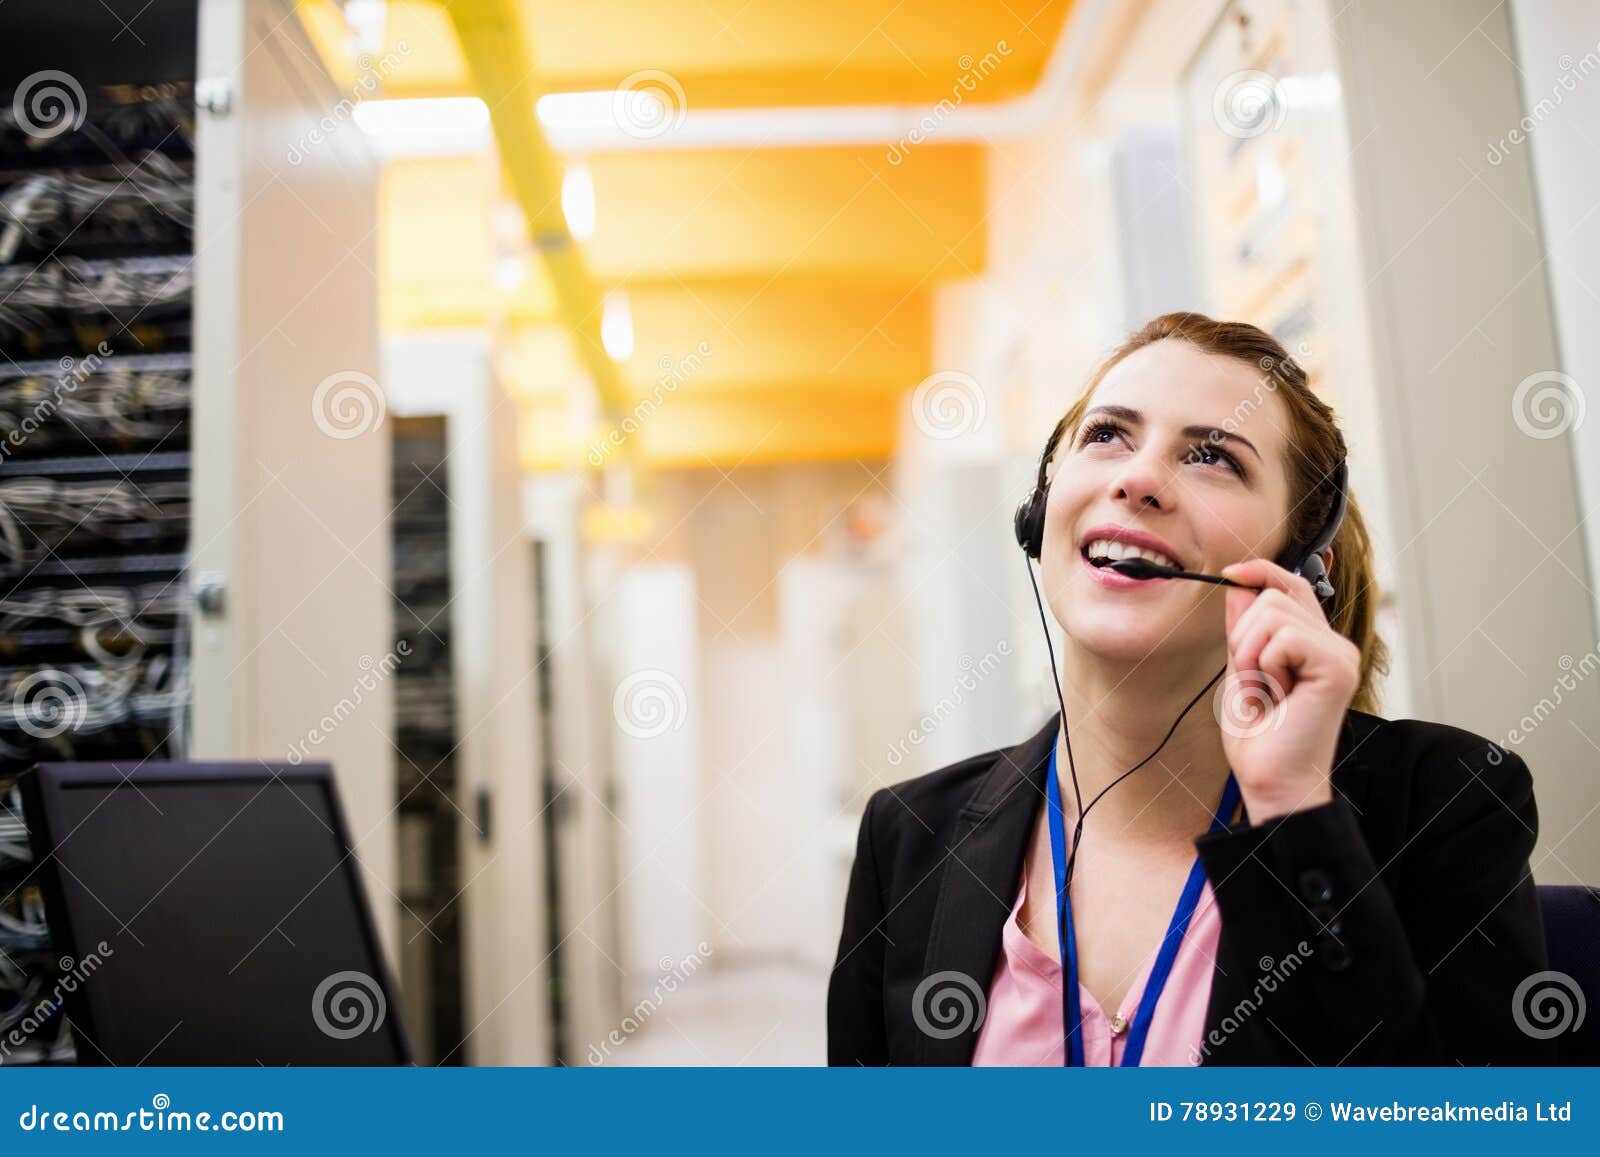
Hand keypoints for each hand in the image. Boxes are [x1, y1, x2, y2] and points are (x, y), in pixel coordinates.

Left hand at [1216, 557, 1359, 822]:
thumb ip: (1243, 629)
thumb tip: (1240, 584)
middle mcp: (1333, 644)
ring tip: (1265, 690)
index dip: (1261, 571)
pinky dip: (1265, 665)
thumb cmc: (1259, 737)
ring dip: (1250, 654)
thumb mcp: (1241, 670)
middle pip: (1274, 595)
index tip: (1230, 574)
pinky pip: (1285, 637)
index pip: (1291, 585)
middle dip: (1243, 637)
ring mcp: (1340, 654)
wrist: (1270, 779)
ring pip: (1274, 612)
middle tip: (1253, 680)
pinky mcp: (1338, 667)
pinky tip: (1279, 694)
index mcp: (1313, 643)